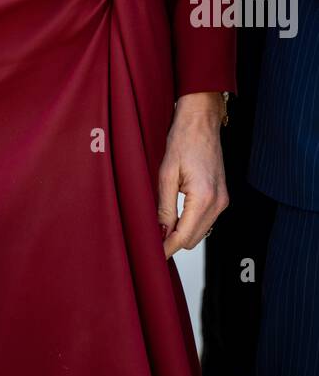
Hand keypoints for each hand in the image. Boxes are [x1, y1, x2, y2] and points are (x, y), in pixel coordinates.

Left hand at [157, 92, 227, 258]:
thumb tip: (160, 233)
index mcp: (204, 197)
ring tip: (160, 226)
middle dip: (172, 241)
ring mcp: (223, 200)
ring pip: (200, 232)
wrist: (201, 121)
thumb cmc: (183, 139)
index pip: (184, 237)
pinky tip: (175, 216)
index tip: (152, 254)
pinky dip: (190, 223)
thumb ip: (164, 207)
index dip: (167, 247)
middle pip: (193, 239)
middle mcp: (218, 202)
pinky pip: (205, 220)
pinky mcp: (222, 197)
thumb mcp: (166, 174)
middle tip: (150, 238)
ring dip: (181, 232)